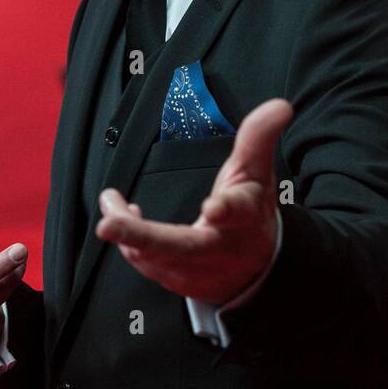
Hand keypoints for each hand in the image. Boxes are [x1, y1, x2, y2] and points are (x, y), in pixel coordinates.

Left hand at [95, 98, 292, 304]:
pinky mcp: (177, 282)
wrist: (257, 271)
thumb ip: (259, 137)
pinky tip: (124, 218)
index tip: (214, 207)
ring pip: (153, 257)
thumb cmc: (252, 213)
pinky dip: (129, 241)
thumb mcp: (256, 172)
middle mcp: (219, 248)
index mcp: (243, 217)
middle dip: (142, 237)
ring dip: (125, 232)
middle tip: (108, 224)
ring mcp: (196, 271)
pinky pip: (145, 263)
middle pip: (179, 247)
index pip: (237, 210)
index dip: (226, 209)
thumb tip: (279, 106)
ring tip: (111, 202)